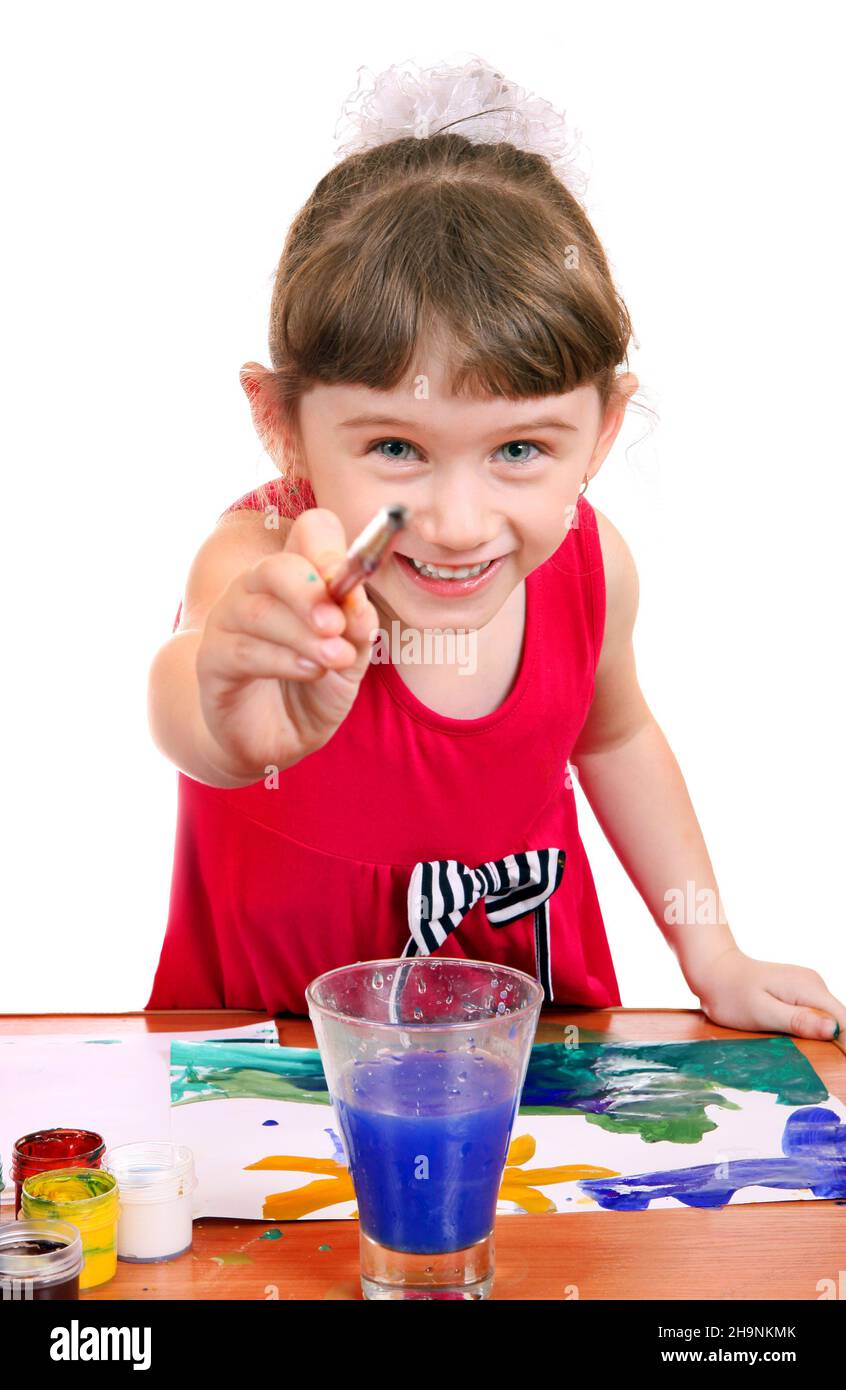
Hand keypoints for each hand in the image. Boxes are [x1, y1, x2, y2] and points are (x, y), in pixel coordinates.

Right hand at [196, 508, 379, 780]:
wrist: (272, 740)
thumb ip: (356, 630)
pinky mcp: (211, 661)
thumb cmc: (312, 690)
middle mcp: (256, 589)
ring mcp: (228, 622)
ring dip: (303, 635)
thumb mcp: (349, 660)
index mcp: (297, 578)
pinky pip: (243, 651)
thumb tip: (358, 605)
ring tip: (336, 659)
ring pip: (259, 612)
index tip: (352, 588)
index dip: (331, 552)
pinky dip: (282, 660)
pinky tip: (309, 672)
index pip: (311, 532)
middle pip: (276, 567)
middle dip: (310, 592)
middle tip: (337, 625)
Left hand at [694, 946, 843, 1047]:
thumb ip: (799, 1021)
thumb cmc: (731, 994)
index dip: (843, 1047)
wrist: (715, 971)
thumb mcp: (762, 1012)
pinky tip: (791, 1037)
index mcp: (809, 988)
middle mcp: (814, 984)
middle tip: (807, 1061)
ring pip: (829, 1020)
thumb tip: (834, 1030)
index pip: (844, 1022)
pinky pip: (816, 1015)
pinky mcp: (800, 993)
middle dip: (833, 1045)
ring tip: (792, 1047)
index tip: (836, 1065)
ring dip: (820, 1038)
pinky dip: (810, 1030)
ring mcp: (808, 987)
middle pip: (840, 1022)